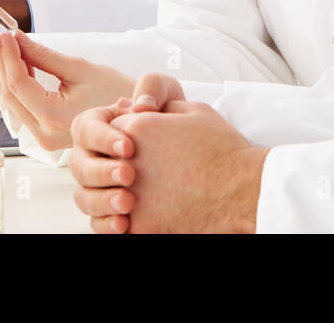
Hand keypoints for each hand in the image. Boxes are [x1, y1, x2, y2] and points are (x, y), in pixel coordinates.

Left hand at [0, 30, 135, 150]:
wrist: (133, 119)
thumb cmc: (116, 93)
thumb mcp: (80, 68)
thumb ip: (44, 56)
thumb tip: (18, 39)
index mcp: (54, 117)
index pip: (18, 83)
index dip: (8, 56)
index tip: (7, 35)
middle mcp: (45, 134)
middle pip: (11, 96)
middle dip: (5, 64)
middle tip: (7, 38)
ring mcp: (46, 140)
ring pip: (15, 105)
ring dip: (12, 76)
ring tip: (15, 49)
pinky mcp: (48, 138)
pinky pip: (25, 111)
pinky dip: (22, 89)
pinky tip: (27, 69)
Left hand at [69, 90, 266, 233]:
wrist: (242, 189)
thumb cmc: (222, 149)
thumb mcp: (193, 110)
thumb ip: (159, 107)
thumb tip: (137, 108)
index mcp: (135, 127)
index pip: (102, 131)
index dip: (112, 139)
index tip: (126, 148)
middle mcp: (125, 160)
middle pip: (91, 163)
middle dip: (101, 168)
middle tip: (121, 175)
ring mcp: (130, 195)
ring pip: (92, 198)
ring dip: (101, 198)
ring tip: (121, 199)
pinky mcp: (139, 226)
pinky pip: (110, 227)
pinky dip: (113, 225)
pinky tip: (127, 219)